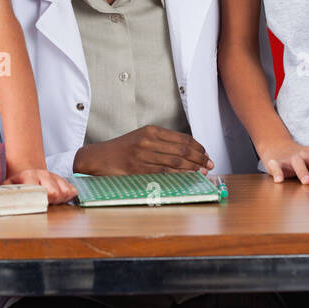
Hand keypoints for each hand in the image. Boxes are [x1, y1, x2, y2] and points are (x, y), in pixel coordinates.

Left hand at [8, 168, 76, 204]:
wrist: (28, 170)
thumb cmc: (18, 183)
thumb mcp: (7, 186)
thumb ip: (4, 193)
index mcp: (28, 176)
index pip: (37, 190)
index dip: (37, 201)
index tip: (35, 207)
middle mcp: (43, 174)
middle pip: (54, 193)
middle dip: (49, 202)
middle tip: (42, 204)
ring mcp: (55, 176)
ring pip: (65, 192)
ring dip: (59, 201)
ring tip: (49, 201)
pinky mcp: (64, 180)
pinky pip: (72, 191)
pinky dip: (67, 198)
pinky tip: (58, 199)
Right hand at [73, 126, 213, 175]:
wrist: (100, 157)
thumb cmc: (123, 149)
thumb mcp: (142, 137)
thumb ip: (161, 141)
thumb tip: (187, 151)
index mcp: (151, 130)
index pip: (182, 138)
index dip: (198, 147)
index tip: (206, 154)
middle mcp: (148, 140)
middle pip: (182, 150)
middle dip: (199, 158)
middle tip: (209, 164)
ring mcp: (143, 155)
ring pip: (175, 162)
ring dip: (192, 168)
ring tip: (202, 171)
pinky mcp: (139, 169)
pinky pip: (165, 172)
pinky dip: (179, 175)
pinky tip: (188, 177)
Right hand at [257, 140, 308, 184]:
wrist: (277, 147)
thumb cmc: (304, 157)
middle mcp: (305, 155)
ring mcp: (290, 158)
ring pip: (298, 164)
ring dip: (303, 172)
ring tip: (307, 182)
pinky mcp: (276, 162)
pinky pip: (276, 167)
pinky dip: (277, 172)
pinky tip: (279, 180)